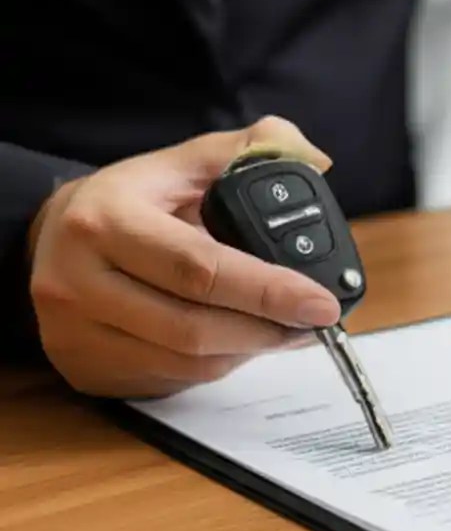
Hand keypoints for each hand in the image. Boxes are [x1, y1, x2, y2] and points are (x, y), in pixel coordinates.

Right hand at [27, 116, 340, 397]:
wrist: (50, 236)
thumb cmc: (132, 199)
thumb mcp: (186, 161)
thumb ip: (253, 150)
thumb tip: (315, 159)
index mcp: (105, 222)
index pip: (199, 268)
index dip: (268, 290)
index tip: (321, 302)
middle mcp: (78, 282)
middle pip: (193, 327)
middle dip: (268, 329)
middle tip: (315, 323)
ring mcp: (74, 334)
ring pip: (186, 363)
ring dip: (249, 351)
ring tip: (288, 331)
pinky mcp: (85, 369)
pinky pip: (170, 380)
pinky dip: (218, 366)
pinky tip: (242, 342)